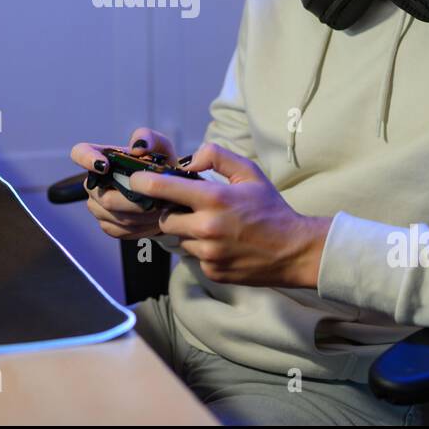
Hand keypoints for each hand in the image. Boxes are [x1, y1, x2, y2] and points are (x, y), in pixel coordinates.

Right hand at [69, 127, 177, 239]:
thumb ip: (149, 138)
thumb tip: (137, 147)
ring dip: (140, 215)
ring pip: (114, 216)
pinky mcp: (107, 224)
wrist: (169, 193)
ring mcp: (97, 205)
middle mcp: (94, 182)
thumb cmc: (160, 166)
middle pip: (103, 196)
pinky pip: (119, 230)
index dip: (86, 160)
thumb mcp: (160, 146)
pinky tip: (155, 220)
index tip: (105, 166)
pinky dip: (140, 227)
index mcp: (102, 156)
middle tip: (157, 199)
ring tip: (161, 208)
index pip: (80, 153)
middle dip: (133, 200)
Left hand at [130, 142, 332, 288]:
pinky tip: (223, 244)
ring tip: (215, 227)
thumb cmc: (271, 209)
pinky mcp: (211, 271)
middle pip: (165, 218)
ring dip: (189, 231)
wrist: (294, 251)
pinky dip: (203, 249)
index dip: (143, 182)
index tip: (134, 180)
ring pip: (180, 239)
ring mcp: (208, 253)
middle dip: (172, 211)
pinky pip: (194, 256)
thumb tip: (188, 160)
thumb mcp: (249, 173)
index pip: (163, 188)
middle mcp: (206, 227)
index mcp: (214, 199)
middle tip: (191, 207)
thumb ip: (217, 157)